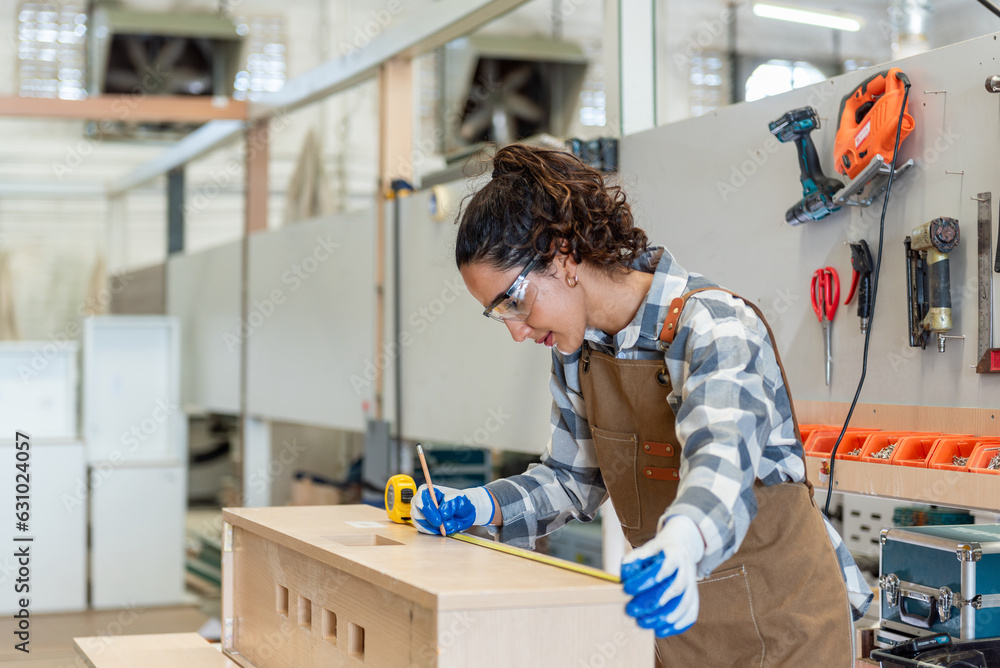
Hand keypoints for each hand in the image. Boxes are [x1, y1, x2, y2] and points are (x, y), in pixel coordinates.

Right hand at [411, 485, 494, 535]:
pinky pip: (427, 532)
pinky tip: (446, 527)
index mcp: (427, 492)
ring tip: (450, 523)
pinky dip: (438, 532)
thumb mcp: (459, 499)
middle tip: (443, 526)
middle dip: (432, 523)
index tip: (439, 520)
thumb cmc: (458, 502)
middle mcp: (421, 503)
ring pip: (423, 526)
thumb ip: (451, 503)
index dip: (429, 511)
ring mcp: (420, 515)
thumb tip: (443, 513)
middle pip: (417, 515)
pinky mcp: (422, 525)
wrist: (463, 513)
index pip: (421, 500)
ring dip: (438, 528)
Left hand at [620, 515, 704, 637]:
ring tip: (644, 624)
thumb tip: (625, 578)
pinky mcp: (694, 597)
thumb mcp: (643, 551)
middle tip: (631, 610)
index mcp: (674, 554)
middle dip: (652, 602)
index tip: (627, 588)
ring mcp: (693, 584)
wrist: (680, 549)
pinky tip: (661, 631)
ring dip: (665, 615)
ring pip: (685, 602)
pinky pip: (691, 613)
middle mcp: (686, 569)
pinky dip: (678, 625)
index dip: (646, 579)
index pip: (663, 567)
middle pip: (675, 588)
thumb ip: (632, 562)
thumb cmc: (656, 555)